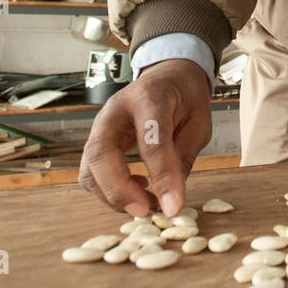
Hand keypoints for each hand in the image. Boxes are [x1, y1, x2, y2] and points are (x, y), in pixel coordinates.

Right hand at [79, 58, 212, 217]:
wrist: (167, 76)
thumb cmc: (185, 98)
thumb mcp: (198, 123)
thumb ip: (182, 158)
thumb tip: (171, 201)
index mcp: (150, 97)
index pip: (150, 139)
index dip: (161, 175)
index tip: (173, 205)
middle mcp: (116, 110)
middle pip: (101, 153)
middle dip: (119, 190)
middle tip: (146, 211)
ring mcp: (100, 125)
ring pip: (89, 168)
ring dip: (113, 196)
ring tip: (147, 204)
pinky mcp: (95, 141)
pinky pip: (91, 173)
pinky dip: (109, 191)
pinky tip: (137, 189)